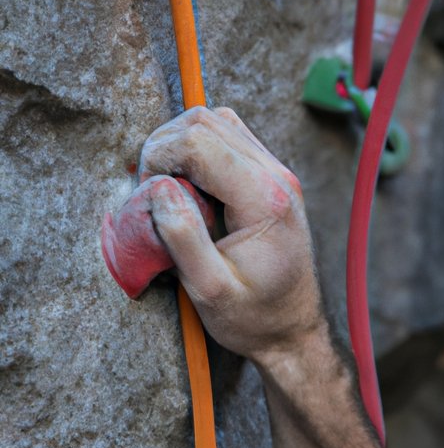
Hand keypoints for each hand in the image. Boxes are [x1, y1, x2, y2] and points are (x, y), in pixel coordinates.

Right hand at [138, 106, 323, 360]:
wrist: (292, 326)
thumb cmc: (254, 316)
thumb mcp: (210, 290)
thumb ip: (181, 236)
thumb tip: (157, 187)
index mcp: (264, 199)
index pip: (199, 141)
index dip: (159, 157)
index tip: (147, 193)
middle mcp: (276, 174)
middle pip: (206, 121)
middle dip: (166, 146)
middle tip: (153, 188)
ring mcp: (277, 171)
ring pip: (218, 122)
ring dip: (182, 143)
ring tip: (170, 184)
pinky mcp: (271, 176)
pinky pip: (229, 138)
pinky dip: (200, 148)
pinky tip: (192, 182)